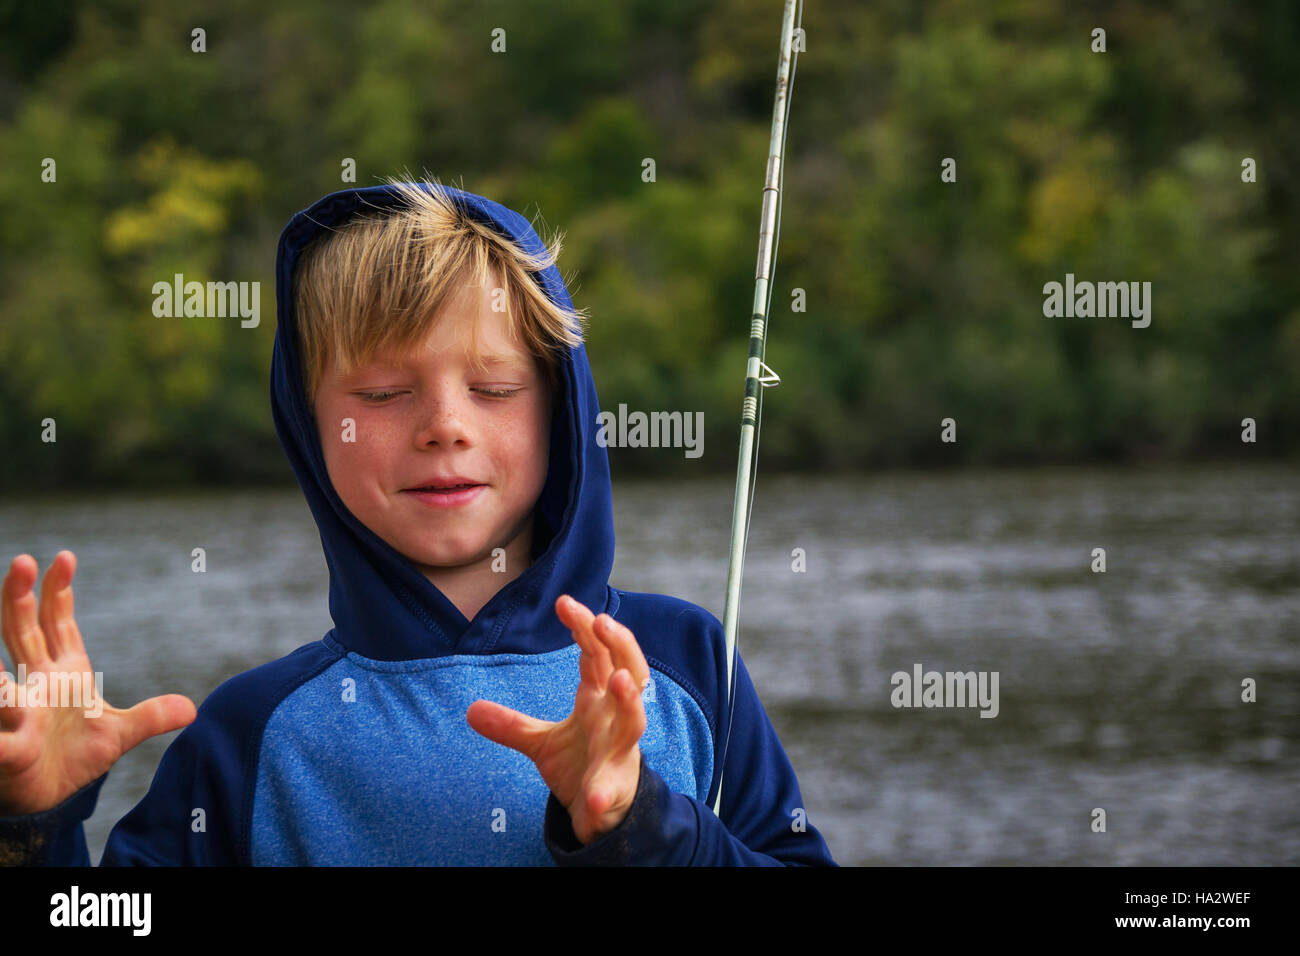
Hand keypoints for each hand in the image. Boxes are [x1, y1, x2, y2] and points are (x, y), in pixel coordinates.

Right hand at [0, 551, 196, 814]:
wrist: (48, 802)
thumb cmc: (73, 758)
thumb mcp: (118, 734)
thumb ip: (150, 717)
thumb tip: (192, 708)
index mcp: (62, 674)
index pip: (57, 624)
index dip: (58, 591)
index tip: (65, 557)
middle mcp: (34, 685)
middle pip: (22, 632)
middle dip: (18, 598)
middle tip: (22, 559)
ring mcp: (17, 713)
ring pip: (0, 679)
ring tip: (1, 620)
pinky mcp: (10, 750)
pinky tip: (0, 693)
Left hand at [466, 593, 649, 844]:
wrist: (604, 816)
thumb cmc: (581, 766)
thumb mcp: (541, 742)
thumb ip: (511, 725)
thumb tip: (470, 709)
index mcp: (599, 700)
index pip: (597, 654)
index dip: (584, 627)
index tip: (564, 603)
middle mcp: (615, 718)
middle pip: (629, 670)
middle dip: (619, 645)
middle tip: (600, 621)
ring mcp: (620, 752)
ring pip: (634, 720)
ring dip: (628, 701)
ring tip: (619, 681)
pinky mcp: (616, 789)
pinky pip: (612, 788)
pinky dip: (604, 792)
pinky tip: (595, 797)